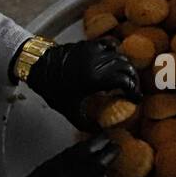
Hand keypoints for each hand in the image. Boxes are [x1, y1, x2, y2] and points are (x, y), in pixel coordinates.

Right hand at [11, 136, 118, 176]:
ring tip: (96, 175)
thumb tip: (82, 152)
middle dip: (111, 152)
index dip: (103, 139)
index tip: (106, 139)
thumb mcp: (50, 164)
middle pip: (109, 156)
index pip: (99, 141)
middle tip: (112, 150)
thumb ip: (70, 157)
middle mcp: (87, 171)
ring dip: (103, 174)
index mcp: (74, 157)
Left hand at [26, 38, 141, 129]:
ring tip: (125, 78)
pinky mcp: (90, 44)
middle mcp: (98, 62)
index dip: (134, 91)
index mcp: (95, 79)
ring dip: (126, 67)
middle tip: (133, 90)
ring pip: (120, 56)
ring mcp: (94, 51)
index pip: (125, 82)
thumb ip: (87, 123)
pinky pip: (110, 45)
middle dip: (133, 80)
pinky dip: (116, 52)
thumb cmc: (54, 90)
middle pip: (127, 68)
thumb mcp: (70, 111)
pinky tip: (114, 61)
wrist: (39, 67)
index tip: (136, 99)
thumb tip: (100, 131)